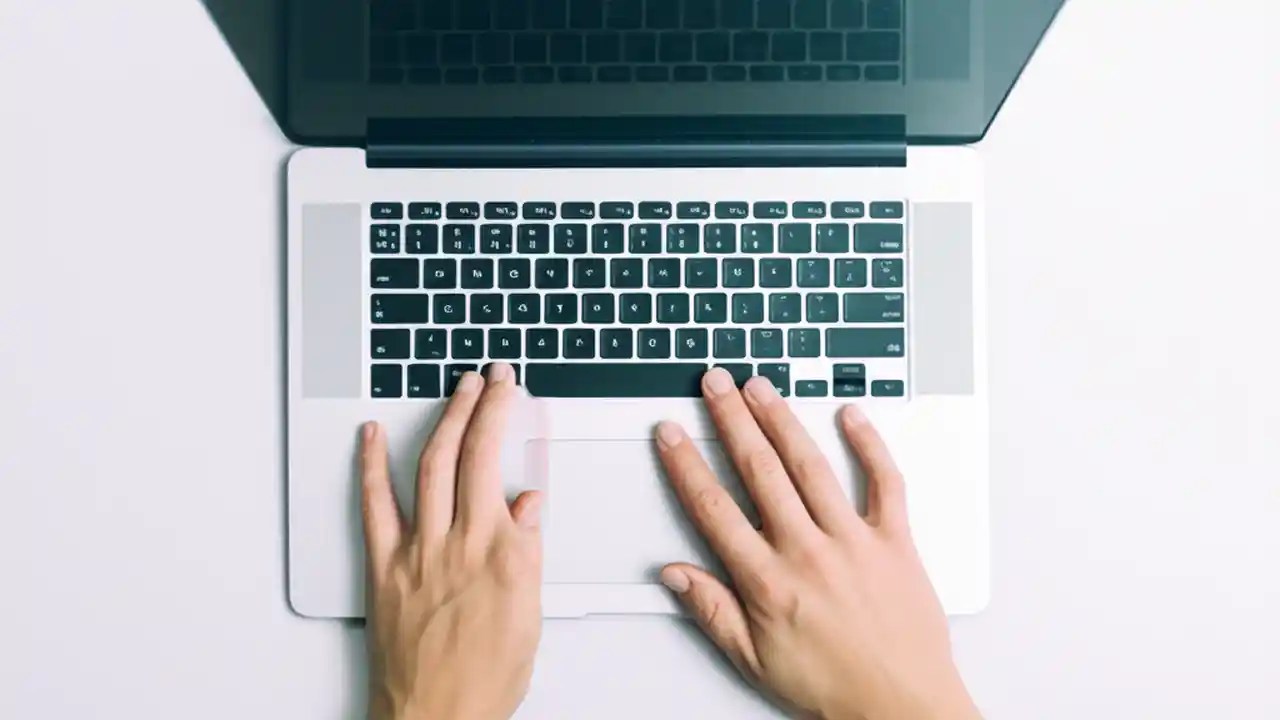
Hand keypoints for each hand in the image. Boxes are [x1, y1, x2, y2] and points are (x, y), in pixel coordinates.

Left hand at [360, 364, 542, 719]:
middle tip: (488, 377)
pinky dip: (370, 466)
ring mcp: (417, 552)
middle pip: (467, 455)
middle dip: (479, 404)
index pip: (501, 466)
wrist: (433, 719)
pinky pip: (374, 507)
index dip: (503, 417)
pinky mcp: (385, 568)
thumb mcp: (529, 615)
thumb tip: (530, 504)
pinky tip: (370, 436)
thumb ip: (529, 551)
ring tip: (454, 391)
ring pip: (428, 468)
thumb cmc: (484, 680)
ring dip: (441, 422)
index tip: (508, 391)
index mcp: (502, 552)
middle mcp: (458, 543)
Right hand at [655, 369, 979, 719]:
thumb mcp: (755, 659)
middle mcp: (808, 551)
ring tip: (760, 387)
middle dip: (731, 420)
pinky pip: (885, 481)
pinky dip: (869, 444)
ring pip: (811, 466)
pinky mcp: (895, 540)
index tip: (671, 433)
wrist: (902, 704)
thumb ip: (712, 610)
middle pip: (759, 471)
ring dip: (782, 420)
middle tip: (714, 384)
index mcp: (768, 581)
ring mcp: (853, 541)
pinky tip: (850, 414)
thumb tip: (675, 574)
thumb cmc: (833, 685)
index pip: (714, 508)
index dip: (686, 465)